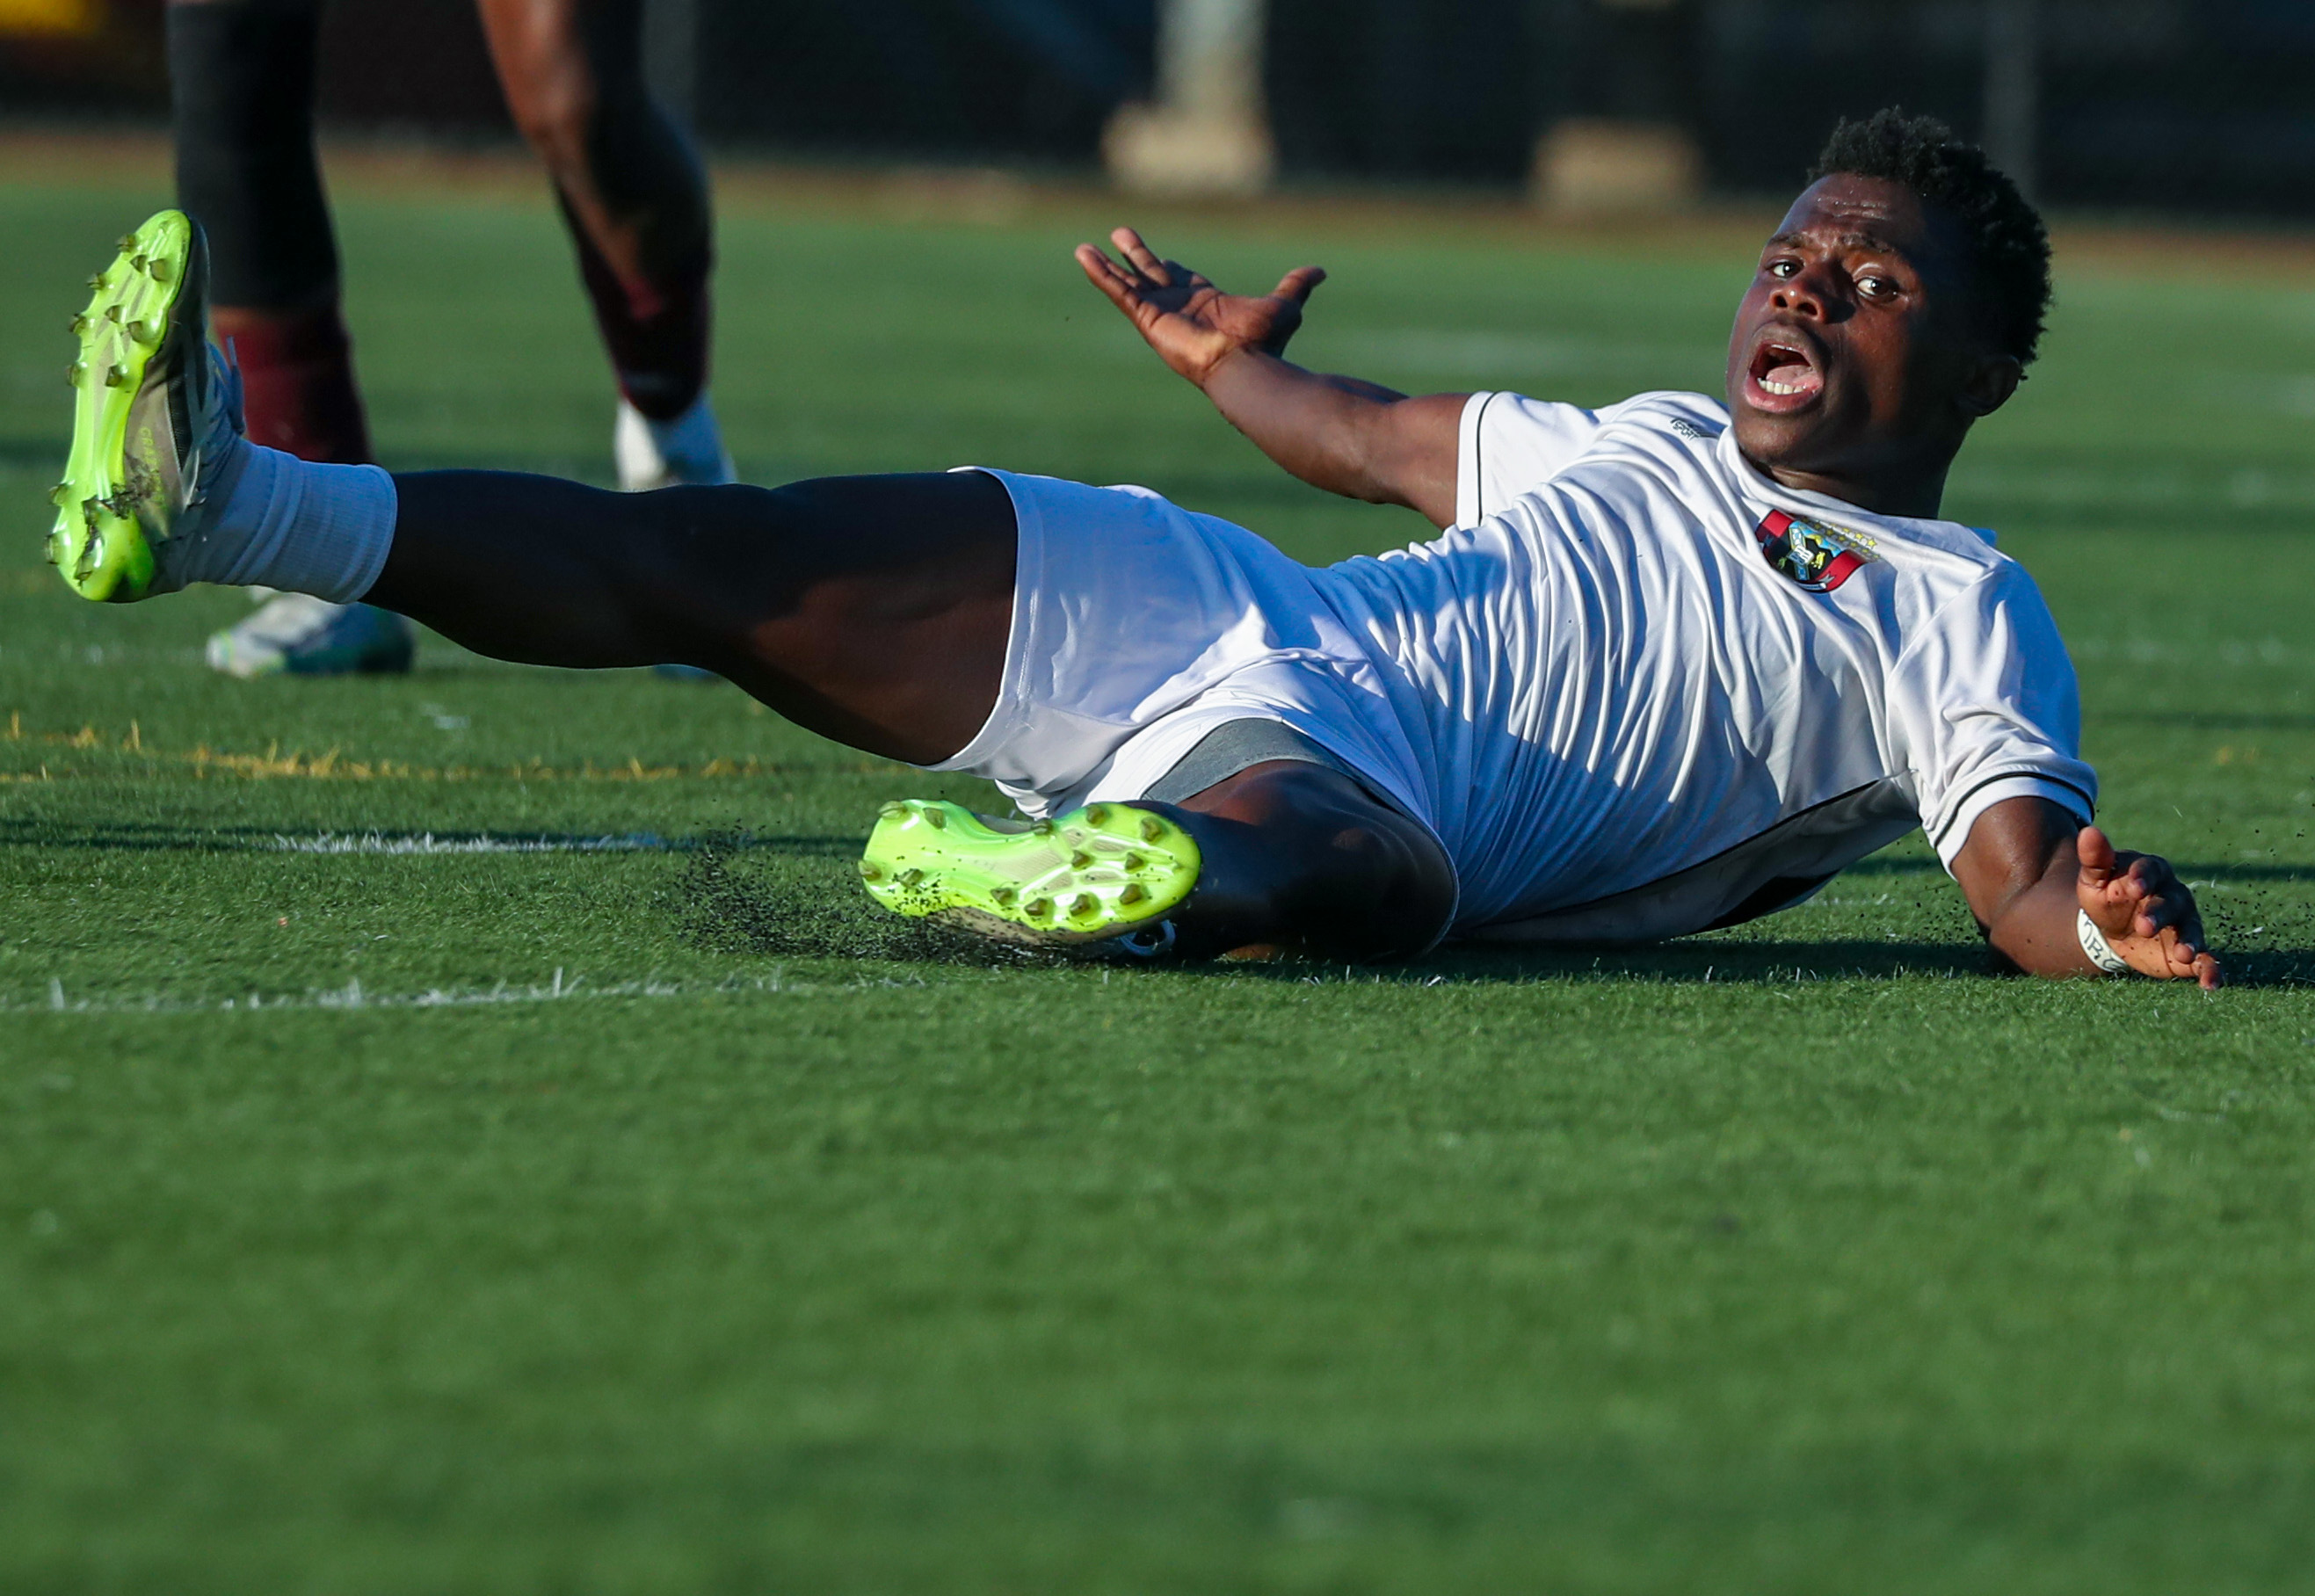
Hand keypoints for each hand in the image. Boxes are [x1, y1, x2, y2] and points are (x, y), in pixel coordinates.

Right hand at [1075, 226, 1324, 386]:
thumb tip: (1320, 272)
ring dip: (1109, 264)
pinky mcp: (1146, 317)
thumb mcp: (1284, 305)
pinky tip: (1082, 254)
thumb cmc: (1264, 342)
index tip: (1163, 256)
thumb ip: (1295, 286)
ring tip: (1086, 246)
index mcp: (1206, 304)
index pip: (1184, 280)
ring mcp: (1160, 314)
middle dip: (1138, 256)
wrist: (1243, 363)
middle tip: (1122, 235)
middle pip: (1153, 275)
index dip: (1172, 267)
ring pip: (1129, 282)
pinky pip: (1118, 290)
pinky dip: (1100, 272)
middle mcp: (1179, 308)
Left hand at [2077, 824, 2221, 988]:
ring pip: (2191, 929)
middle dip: (2159, 913)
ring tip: (2183, 953)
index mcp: (2151, 871)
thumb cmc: (2106, 895)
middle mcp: (2173, 895)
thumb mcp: (2095, 877)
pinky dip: (2211, 970)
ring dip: (2189, 940)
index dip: (2143, 877)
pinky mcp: (2188, 948)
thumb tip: (2089, 831)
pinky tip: (2210, 983)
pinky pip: (2205, 959)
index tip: (2133, 885)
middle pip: (2171, 902)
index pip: (2150, 870)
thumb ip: (2094, 858)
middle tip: (2143, 926)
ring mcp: (2184, 922)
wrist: (2114, 926)